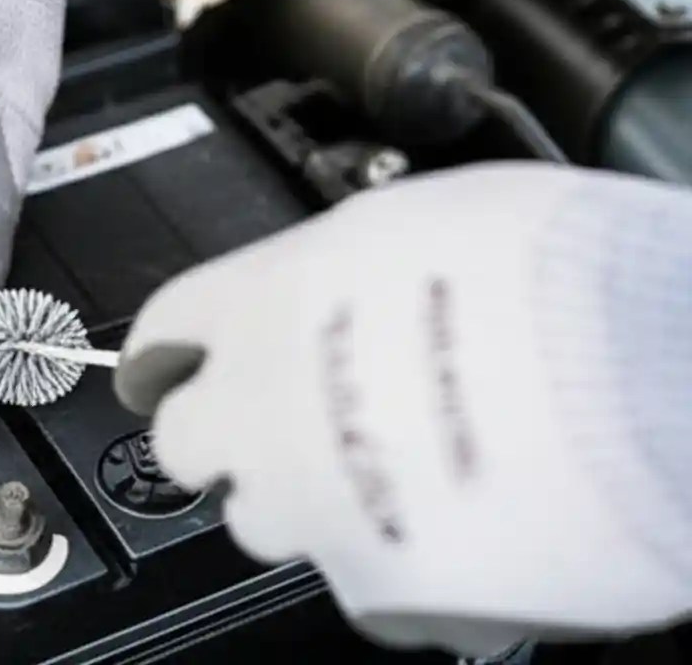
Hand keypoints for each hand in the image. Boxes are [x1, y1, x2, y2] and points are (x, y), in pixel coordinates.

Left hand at [114, 162, 691, 656]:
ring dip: (302, 493)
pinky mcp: (371, 582)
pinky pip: (351, 571)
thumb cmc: (560, 272)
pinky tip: (444, 514)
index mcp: (263, 301)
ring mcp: (308, 503)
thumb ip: (340, 272)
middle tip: (281, 423)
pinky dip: (385, 548)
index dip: (164, 352)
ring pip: (260, 515)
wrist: (652, 372)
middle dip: (223, 432)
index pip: (162, 333)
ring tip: (389, 466)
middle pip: (186, 438)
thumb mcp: (423, 221)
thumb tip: (330, 292)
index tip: (161, 369)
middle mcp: (260, 406)